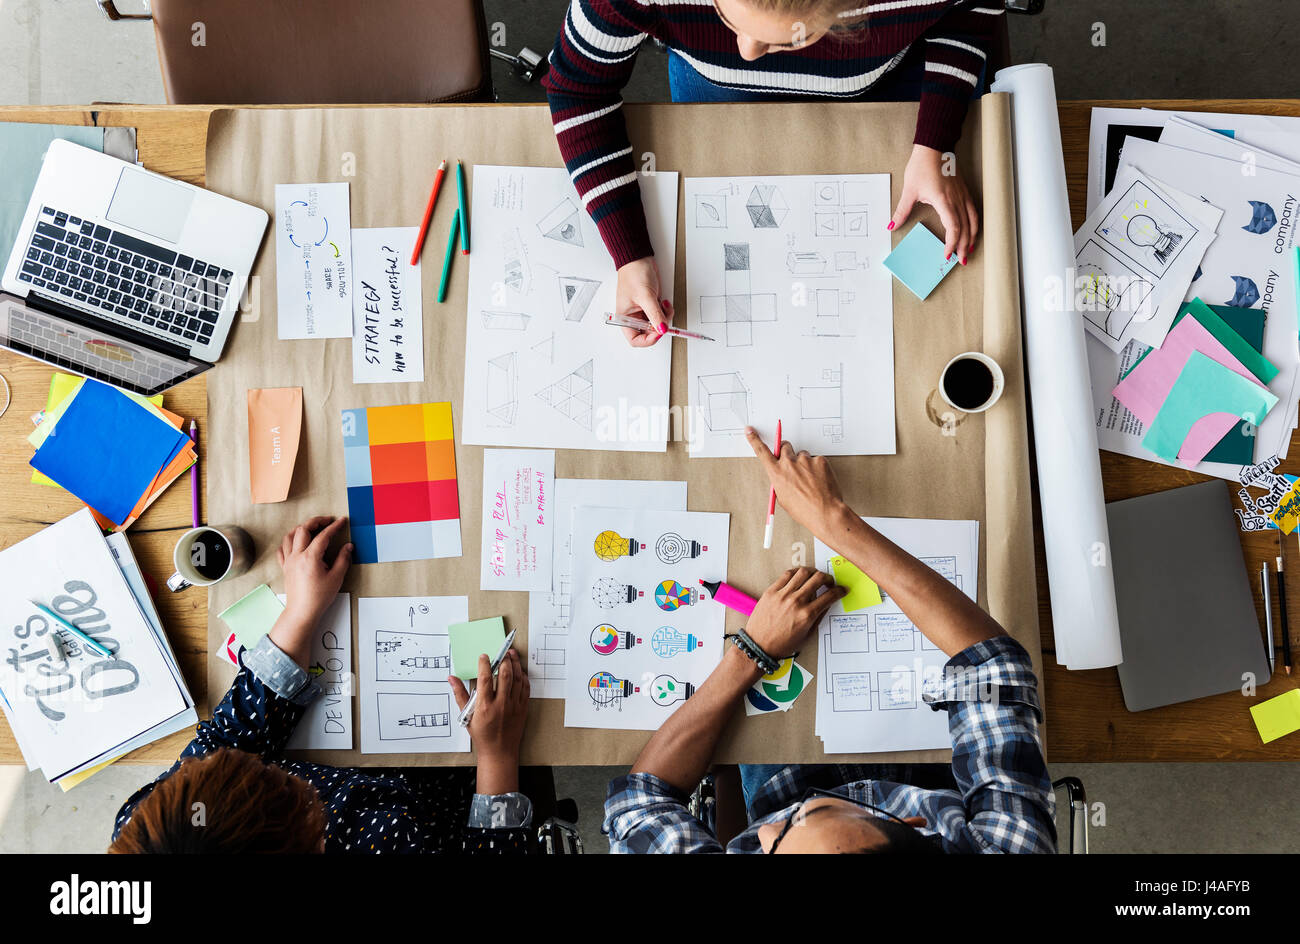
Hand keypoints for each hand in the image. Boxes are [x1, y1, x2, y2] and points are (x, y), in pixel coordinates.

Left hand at [276, 516, 351, 631]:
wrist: (302, 611)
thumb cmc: (318, 597)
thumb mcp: (336, 578)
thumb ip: (343, 559)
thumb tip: (348, 547)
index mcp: (310, 558)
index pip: (323, 536)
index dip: (333, 526)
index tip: (340, 521)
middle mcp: (297, 556)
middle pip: (303, 529)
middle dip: (316, 521)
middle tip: (326, 521)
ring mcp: (289, 561)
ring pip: (289, 536)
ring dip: (300, 528)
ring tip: (311, 528)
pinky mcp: (285, 567)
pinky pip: (282, 549)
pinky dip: (288, 542)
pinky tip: (295, 542)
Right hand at [450, 649, 529, 761]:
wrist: (499, 752)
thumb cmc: (482, 735)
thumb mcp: (467, 716)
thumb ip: (460, 695)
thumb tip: (452, 679)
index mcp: (485, 706)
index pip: (485, 679)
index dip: (484, 664)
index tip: (484, 656)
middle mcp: (501, 704)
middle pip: (505, 675)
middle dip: (504, 660)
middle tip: (502, 651)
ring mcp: (514, 706)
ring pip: (517, 679)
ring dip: (515, 664)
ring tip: (512, 655)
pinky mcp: (523, 708)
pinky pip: (525, 688)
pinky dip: (523, 677)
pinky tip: (520, 671)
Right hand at [615, 256, 672, 347]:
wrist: (639, 259)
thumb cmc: (633, 274)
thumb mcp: (645, 296)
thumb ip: (655, 315)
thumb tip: (663, 329)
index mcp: (625, 318)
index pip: (635, 340)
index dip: (648, 340)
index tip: (658, 332)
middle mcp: (633, 317)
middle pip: (648, 334)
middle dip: (658, 327)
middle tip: (664, 320)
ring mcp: (643, 312)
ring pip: (657, 325)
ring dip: (664, 319)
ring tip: (665, 307)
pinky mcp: (651, 306)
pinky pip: (661, 316)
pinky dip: (666, 312)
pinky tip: (664, 303)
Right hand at [746, 427, 848, 537]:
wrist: (825, 512)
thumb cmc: (804, 509)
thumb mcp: (783, 498)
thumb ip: (780, 482)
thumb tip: (782, 475)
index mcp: (777, 473)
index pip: (761, 451)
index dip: (754, 439)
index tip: (750, 431)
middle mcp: (789, 464)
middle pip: (784, 447)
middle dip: (787, 452)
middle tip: (793, 463)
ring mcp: (805, 460)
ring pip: (802, 455)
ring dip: (804, 463)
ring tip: (810, 480)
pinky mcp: (819, 460)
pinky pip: (817, 460)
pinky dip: (818, 468)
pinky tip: (819, 480)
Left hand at [747, 567, 843, 658]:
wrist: (759, 645)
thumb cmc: (782, 643)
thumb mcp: (806, 634)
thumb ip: (818, 617)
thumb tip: (827, 603)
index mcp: (807, 615)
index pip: (829, 596)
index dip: (839, 591)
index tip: (841, 589)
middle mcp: (796, 602)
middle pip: (818, 578)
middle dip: (828, 578)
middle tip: (828, 582)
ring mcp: (783, 595)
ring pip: (803, 572)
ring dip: (813, 572)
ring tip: (814, 577)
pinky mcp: (771, 591)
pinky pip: (786, 574)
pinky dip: (796, 573)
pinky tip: (799, 577)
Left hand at [890, 144, 979, 264]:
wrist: (934, 148)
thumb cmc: (922, 166)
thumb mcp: (909, 190)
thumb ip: (902, 211)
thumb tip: (892, 226)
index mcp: (944, 201)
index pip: (953, 227)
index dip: (951, 243)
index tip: (946, 255)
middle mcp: (957, 200)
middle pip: (965, 228)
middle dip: (963, 247)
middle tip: (960, 261)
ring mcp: (963, 195)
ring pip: (972, 221)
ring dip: (972, 238)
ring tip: (969, 251)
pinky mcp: (964, 192)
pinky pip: (973, 211)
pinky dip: (974, 224)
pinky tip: (972, 232)